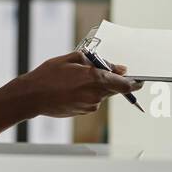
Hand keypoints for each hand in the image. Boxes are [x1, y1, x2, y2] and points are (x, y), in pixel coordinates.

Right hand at [17, 52, 142, 117]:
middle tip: (96, 71)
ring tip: (74, 79)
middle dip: (111, 80)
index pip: (125, 85)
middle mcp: (96, 95)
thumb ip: (97, 62)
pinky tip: (71, 88)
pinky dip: (87, 93)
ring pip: (102, 94)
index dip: (135, 83)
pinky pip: (92, 100)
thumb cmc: (49, 75)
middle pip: (115, 88)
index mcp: (96, 79)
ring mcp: (90, 105)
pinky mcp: (83, 112)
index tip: (140, 80)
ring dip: (96, 85)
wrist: (31, 97)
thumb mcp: (72, 59)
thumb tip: (118, 68)